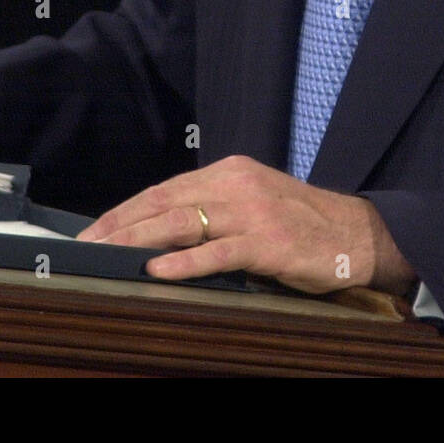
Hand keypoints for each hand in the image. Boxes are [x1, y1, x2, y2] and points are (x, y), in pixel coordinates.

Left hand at [77, 155, 417, 296]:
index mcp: (230, 171)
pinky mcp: (268, 243)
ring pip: (184, 221)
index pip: (164, 188)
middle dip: (120, 225)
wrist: (356, 233)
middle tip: (87, 246)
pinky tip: (159, 271)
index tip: (94, 230)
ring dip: (139, 240)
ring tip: (109, 254)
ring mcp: (253, 212)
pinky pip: (218, 252)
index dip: (125, 210)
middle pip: (165, 202)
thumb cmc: (301, 222)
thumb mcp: (253, 201)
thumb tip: (159, 228)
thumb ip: (213, 208)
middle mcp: (237, 184)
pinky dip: (185, 262)